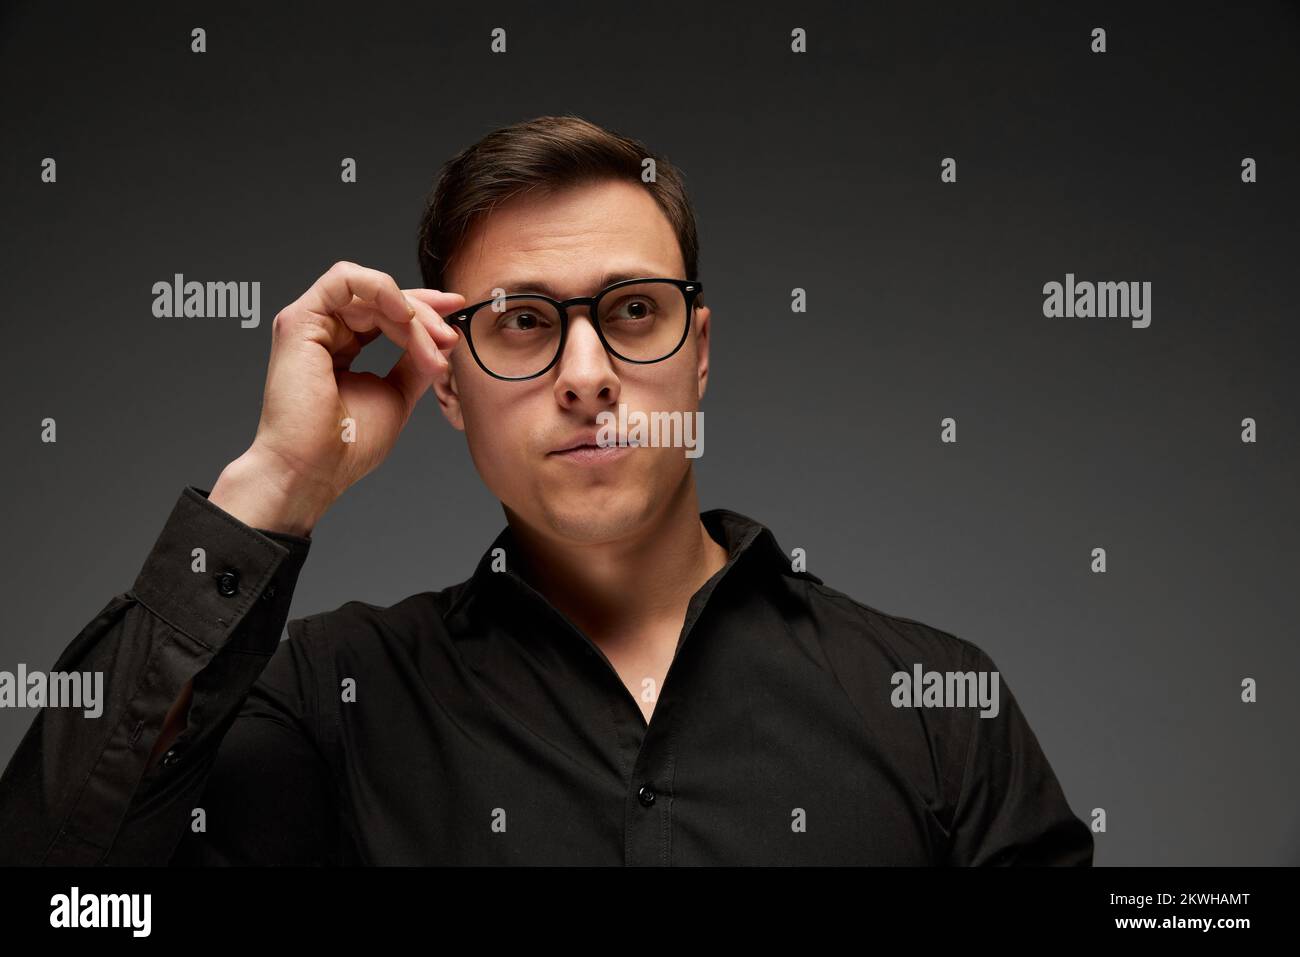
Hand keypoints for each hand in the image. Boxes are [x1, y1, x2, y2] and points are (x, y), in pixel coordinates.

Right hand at [210, 260, 463, 533]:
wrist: (315, 470)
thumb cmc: (346, 446)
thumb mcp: (396, 394)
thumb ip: (414, 364)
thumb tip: (443, 340)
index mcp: (341, 346)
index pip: (385, 312)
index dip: (424, 308)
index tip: (457, 313)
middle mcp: (324, 331)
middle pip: (383, 299)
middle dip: (424, 315)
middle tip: (449, 340)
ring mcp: (310, 324)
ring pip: (371, 291)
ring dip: (411, 314)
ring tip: (432, 345)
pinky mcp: (299, 321)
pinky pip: (344, 280)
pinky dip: (380, 289)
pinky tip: (404, 313)